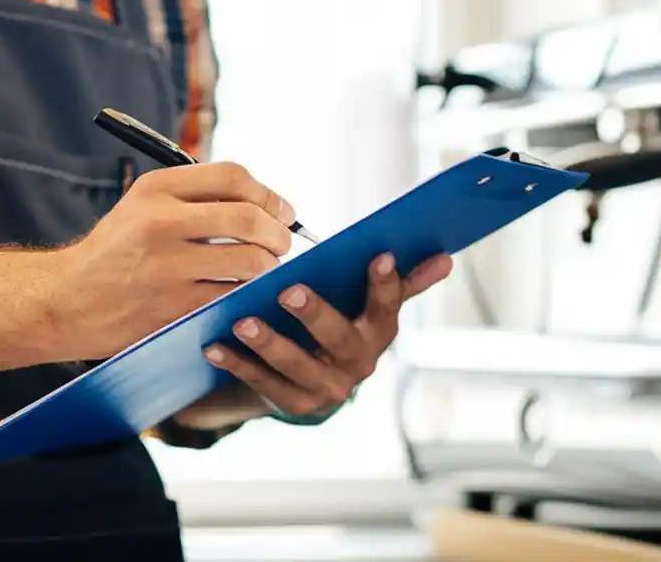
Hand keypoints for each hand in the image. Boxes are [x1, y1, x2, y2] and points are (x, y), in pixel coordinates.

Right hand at [57, 162, 292, 358]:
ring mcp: (168, 266)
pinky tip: (247, 295)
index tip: (282, 211)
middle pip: (249, 216)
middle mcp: (161, 221)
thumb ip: (193, 197)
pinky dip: (250, 295)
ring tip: (265, 271)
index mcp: (155, 189)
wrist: (64, 301)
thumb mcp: (141, 207)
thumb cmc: (113, 254)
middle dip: (278, 233)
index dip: (268, 194)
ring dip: (269, 267)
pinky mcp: (174, 306)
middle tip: (282, 244)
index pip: (232, 176)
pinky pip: (234, 296)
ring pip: (250, 260)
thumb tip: (263, 201)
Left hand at [200, 252, 452, 420]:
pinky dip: (237, 364)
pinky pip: (262, 384)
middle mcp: (358, 364)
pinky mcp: (294, 404)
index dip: (386, 285)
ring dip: (269, 343)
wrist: (316, 383)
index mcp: (378, 332)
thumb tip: (446, 258)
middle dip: (315, 314)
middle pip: (338, 338)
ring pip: (296, 366)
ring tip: (241, 321)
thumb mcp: (372, 307)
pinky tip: (214, 345)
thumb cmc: (344, 327)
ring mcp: (326, 389)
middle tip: (288, 289)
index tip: (379, 255)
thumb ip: (404, 283)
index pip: (388, 307)